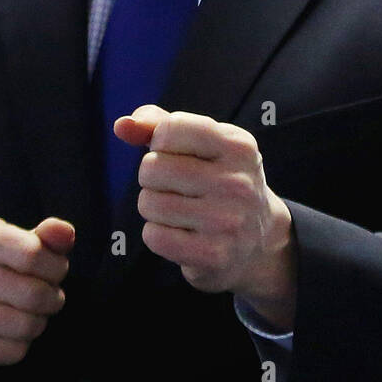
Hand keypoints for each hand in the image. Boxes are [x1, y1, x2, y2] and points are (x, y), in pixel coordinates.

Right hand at [0, 216, 73, 381]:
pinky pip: (12, 351)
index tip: (56, 271)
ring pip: (25, 325)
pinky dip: (22, 346)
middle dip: (52, 298)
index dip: (56, 268)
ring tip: (30, 314)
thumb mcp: (23, 245)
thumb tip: (64, 232)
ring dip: (39, 323)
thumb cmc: (2, 270)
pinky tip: (11, 334)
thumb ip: (49, 236)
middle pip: (32, 293)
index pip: (33, 254)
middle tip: (48, 297)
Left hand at [115, 106, 296, 329]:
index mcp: (238, 145)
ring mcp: (227, 221)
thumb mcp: (203, 146)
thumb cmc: (220, 182)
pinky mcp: (214, 255)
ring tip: (176, 210)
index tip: (173, 153)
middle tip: (173, 186)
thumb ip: (160, 126)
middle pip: (152, 167)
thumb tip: (121, 126)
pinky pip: (154, 237)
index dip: (160, 141)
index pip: (171, 128)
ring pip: (149, 203)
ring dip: (152, 207)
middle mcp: (237, 182)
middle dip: (151, 177)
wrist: (259, 240)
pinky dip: (157, 235)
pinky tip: (179, 233)